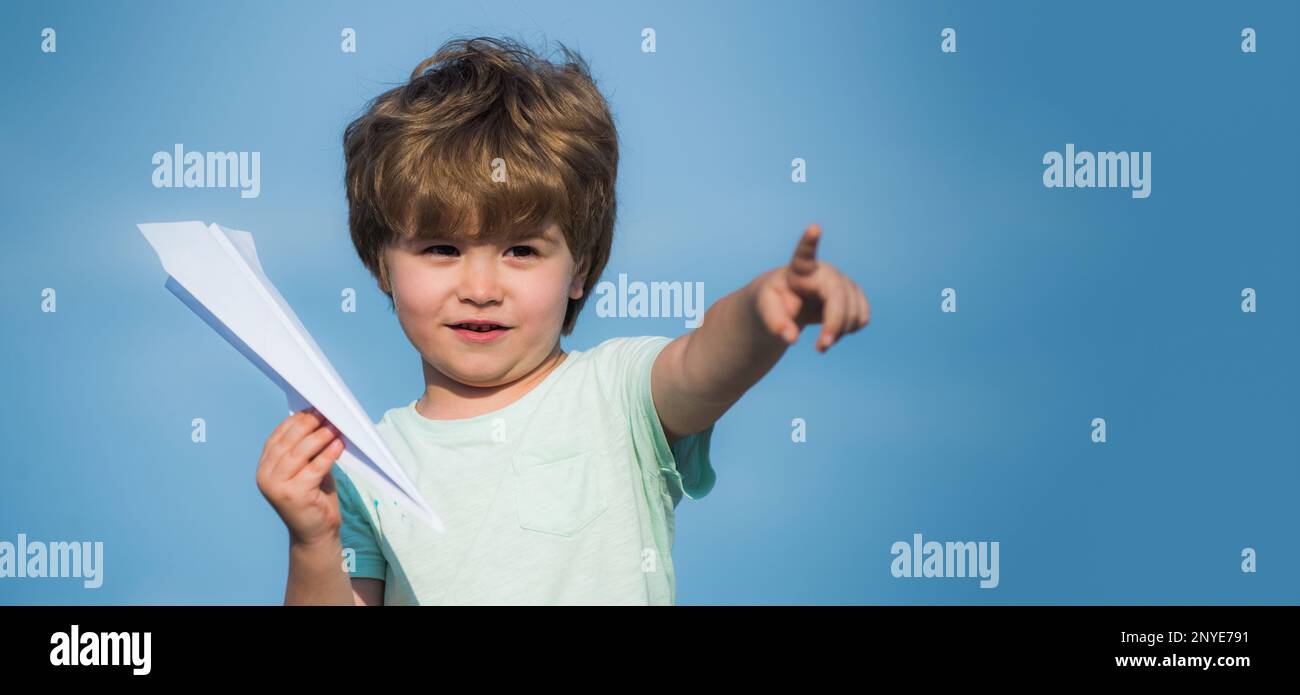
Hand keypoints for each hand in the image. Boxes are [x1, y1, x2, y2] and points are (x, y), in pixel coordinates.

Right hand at [255, 408, 345, 547]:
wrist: (315, 534)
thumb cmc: (314, 498)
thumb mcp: (306, 469)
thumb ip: (307, 449)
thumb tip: (319, 419)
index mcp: (265, 467)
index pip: (278, 436)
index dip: (297, 420)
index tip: (315, 408)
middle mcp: (265, 476)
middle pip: (289, 442)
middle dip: (310, 424)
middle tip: (328, 413)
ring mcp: (277, 486)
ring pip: (300, 452)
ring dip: (320, 436)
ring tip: (336, 426)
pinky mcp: (294, 495)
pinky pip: (314, 468)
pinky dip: (328, 454)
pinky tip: (339, 445)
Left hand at [754, 223, 869, 351]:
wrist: (789, 302)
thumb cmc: (775, 301)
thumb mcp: (765, 310)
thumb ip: (774, 323)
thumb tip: (791, 338)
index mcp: (800, 268)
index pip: (804, 252)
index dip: (809, 241)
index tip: (813, 228)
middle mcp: (825, 271)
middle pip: (838, 298)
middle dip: (833, 325)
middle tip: (821, 347)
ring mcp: (843, 282)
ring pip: (854, 312)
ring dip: (840, 333)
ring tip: (821, 342)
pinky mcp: (855, 295)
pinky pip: (863, 318)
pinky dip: (851, 330)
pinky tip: (835, 330)